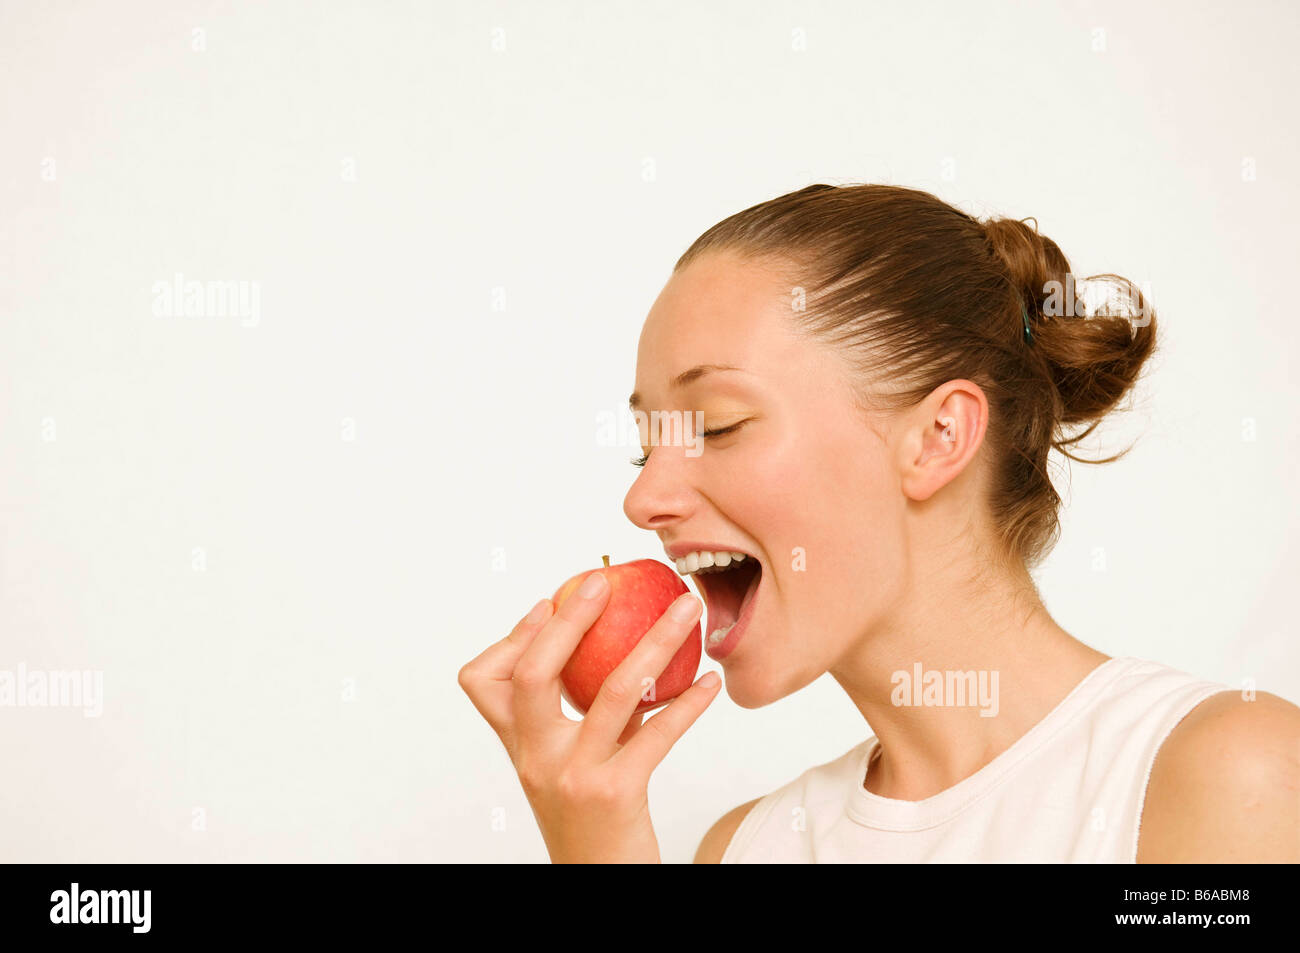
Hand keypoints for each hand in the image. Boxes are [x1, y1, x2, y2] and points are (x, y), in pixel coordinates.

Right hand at [457, 571, 720, 862]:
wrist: (601, 883)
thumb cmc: (592, 818)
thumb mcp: (571, 763)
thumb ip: (584, 715)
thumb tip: (614, 647)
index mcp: (519, 746)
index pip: (485, 681)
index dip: (515, 635)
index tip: (549, 602)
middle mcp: (536, 758)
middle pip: (535, 674)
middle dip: (569, 620)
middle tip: (603, 582)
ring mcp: (573, 775)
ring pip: (612, 691)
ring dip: (656, 641)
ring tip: (686, 610)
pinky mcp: (616, 793)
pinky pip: (657, 733)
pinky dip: (689, 702)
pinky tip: (710, 682)